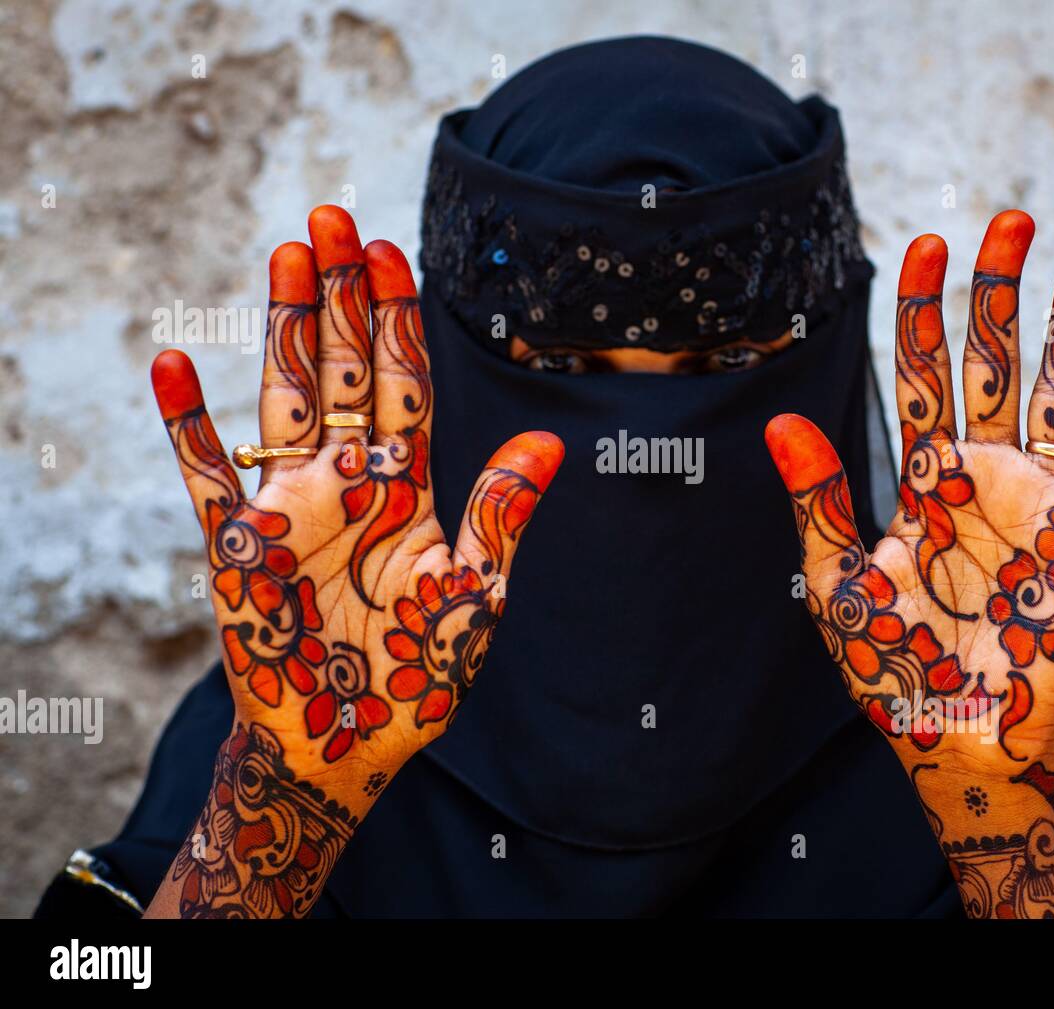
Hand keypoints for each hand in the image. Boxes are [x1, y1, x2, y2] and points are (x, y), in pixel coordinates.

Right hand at [146, 206, 562, 916]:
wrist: (347, 745)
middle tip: (333, 216)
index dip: (398, 320)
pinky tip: (172, 364)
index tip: (390, 251)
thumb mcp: (472, 593)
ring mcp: (290, 505)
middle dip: (342, 295)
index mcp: (406, 488)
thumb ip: (500, 515)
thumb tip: (550, 442)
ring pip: (286, 397)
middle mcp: (348, 481)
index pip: (404, 385)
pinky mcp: (237, 545)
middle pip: (345, 369)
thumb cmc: (414, 676)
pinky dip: (186, 426)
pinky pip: (204, 475)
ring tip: (285, 252)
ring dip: (286, 327)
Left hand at [765, 210, 1053, 916]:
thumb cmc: (888, 666)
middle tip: (1010, 220)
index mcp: (920, 480)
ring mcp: (1039, 510)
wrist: (951, 737)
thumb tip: (780, 422)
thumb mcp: (838, 583)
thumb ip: (819, 501)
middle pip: (993, 367)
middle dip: (999, 295)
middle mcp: (982, 478)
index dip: (920, 311)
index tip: (926, 242)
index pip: (919, 376)